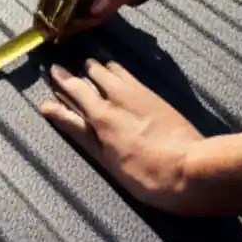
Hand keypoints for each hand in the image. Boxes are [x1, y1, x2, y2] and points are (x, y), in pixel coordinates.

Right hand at [41, 60, 205, 213]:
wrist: (191, 166)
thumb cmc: (145, 174)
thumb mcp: (106, 160)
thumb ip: (79, 132)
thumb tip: (51, 109)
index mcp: (101, 116)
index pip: (74, 91)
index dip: (60, 82)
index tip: (51, 73)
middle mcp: (116, 98)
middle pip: (91, 76)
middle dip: (75, 72)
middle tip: (64, 69)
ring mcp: (137, 93)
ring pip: (110, 69)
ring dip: (97, 67)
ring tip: (90, 68)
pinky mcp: (154, 95)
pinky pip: (129, 74)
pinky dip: (117, 70)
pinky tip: (116, 73)